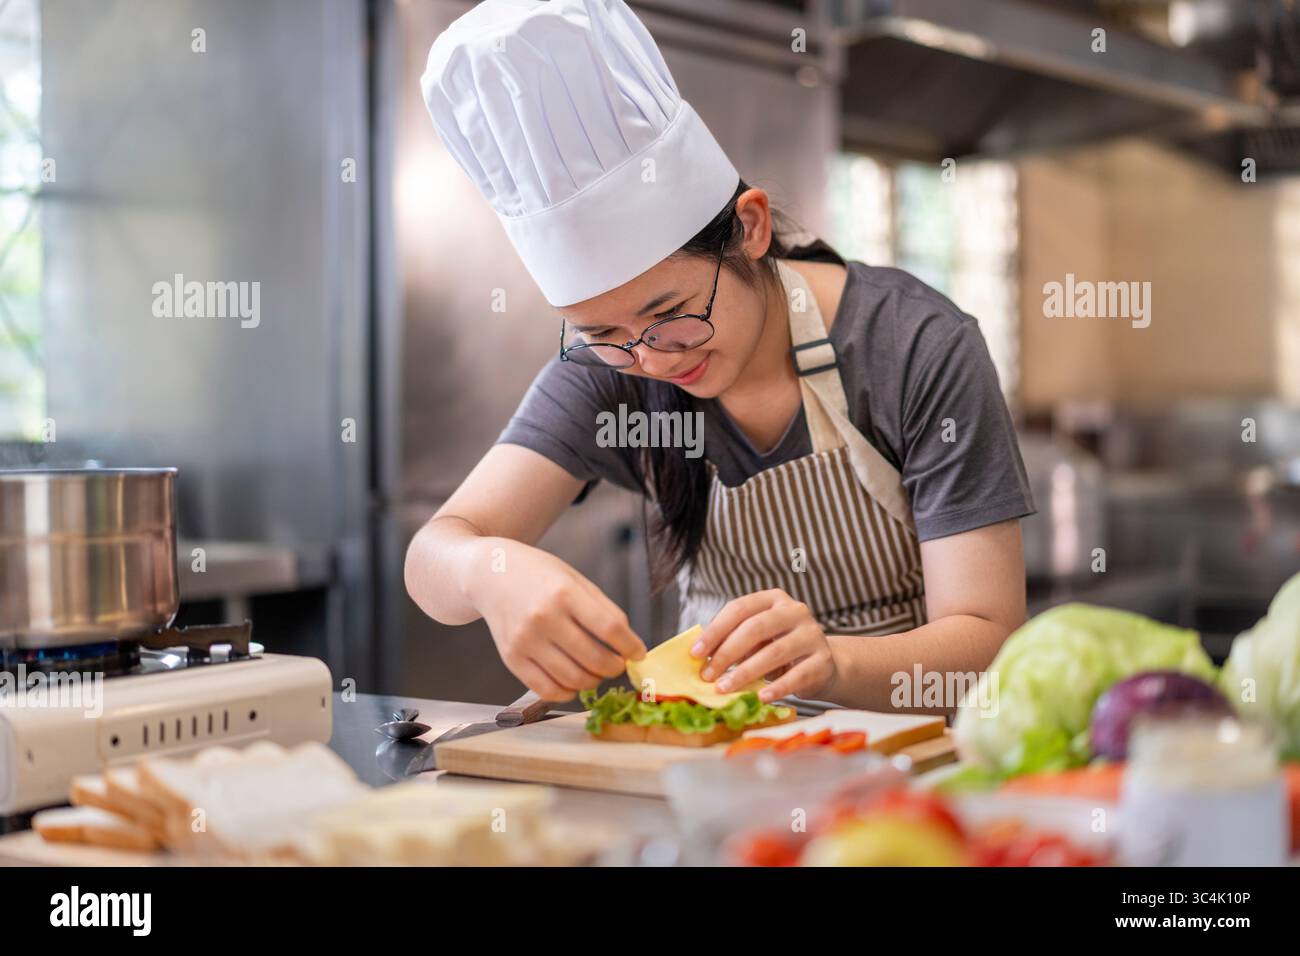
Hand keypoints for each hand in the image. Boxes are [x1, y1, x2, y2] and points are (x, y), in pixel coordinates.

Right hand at [468, 540, 645, 700]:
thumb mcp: (574, 579)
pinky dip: (568, 692)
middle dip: (615, 667)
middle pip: (595, 659)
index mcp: (564, 593)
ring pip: (573, 680)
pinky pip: (547, 689)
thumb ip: (602, 609)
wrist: (490, 574)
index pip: (610, 628)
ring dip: (594, 681)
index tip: (638, 653)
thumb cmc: (539, 575)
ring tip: (597, 671)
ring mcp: (525, 641)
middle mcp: (543, 618)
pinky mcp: (511, 658)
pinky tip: (574, 682)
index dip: (631, 646)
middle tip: (618, 664)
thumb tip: (628, 644)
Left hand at [693, 589, 838, 702]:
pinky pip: (796, 676)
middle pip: (755, 628)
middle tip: (707, 675)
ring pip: (774, 652)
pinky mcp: (822, 661)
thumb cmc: (780, 648)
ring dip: (745, 673)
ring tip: (725, 688)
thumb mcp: (758, 639)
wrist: (823, 665)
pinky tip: (759, 697)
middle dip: (727, 653)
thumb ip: (734, 640)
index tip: (695, 653)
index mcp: (774, 599)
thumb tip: (700, 657)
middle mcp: (795, 611)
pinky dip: (776, 688)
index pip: (739, 608)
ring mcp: (812, 635)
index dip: (715, 631)